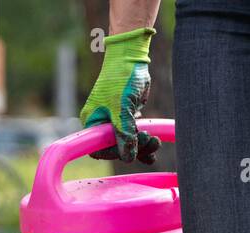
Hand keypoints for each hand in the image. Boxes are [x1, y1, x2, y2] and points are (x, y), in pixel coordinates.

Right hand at [79, 27, 159, 163]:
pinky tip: (153, 149)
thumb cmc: (121, 78)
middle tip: (150, 141)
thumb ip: (125, 133)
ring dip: (142, 147)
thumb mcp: (122, 108)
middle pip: (116, 148)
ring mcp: (116, 121)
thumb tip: (128, 157)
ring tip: (156, 142)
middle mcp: (102, 124)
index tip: (130, 152)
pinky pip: (135, 136)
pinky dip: (144, 144)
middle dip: (134, 148)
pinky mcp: (128, 118)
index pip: (99, 149)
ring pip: (128, 143)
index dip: (114, 153)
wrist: (131, 57)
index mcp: (93, 122)